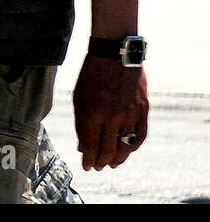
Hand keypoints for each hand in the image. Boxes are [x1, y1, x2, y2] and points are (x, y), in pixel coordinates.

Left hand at [73, 54, 147, 170]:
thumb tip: (83, 146)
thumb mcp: (79, 97)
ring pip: (125, 146)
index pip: (91, 145)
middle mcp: (112, 116)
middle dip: (101, 162)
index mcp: (93, 112)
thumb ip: (81, 123)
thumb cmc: (91, 75)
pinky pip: (140, 135)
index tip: (86, 166)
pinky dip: (133, 147)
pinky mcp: (143, 110)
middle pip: (107, 149)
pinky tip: (127, 150)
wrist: (115, 55)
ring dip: (118, 158)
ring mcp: (130, 114)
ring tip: (112, 164)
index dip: (88, 159)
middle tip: (97, 167)